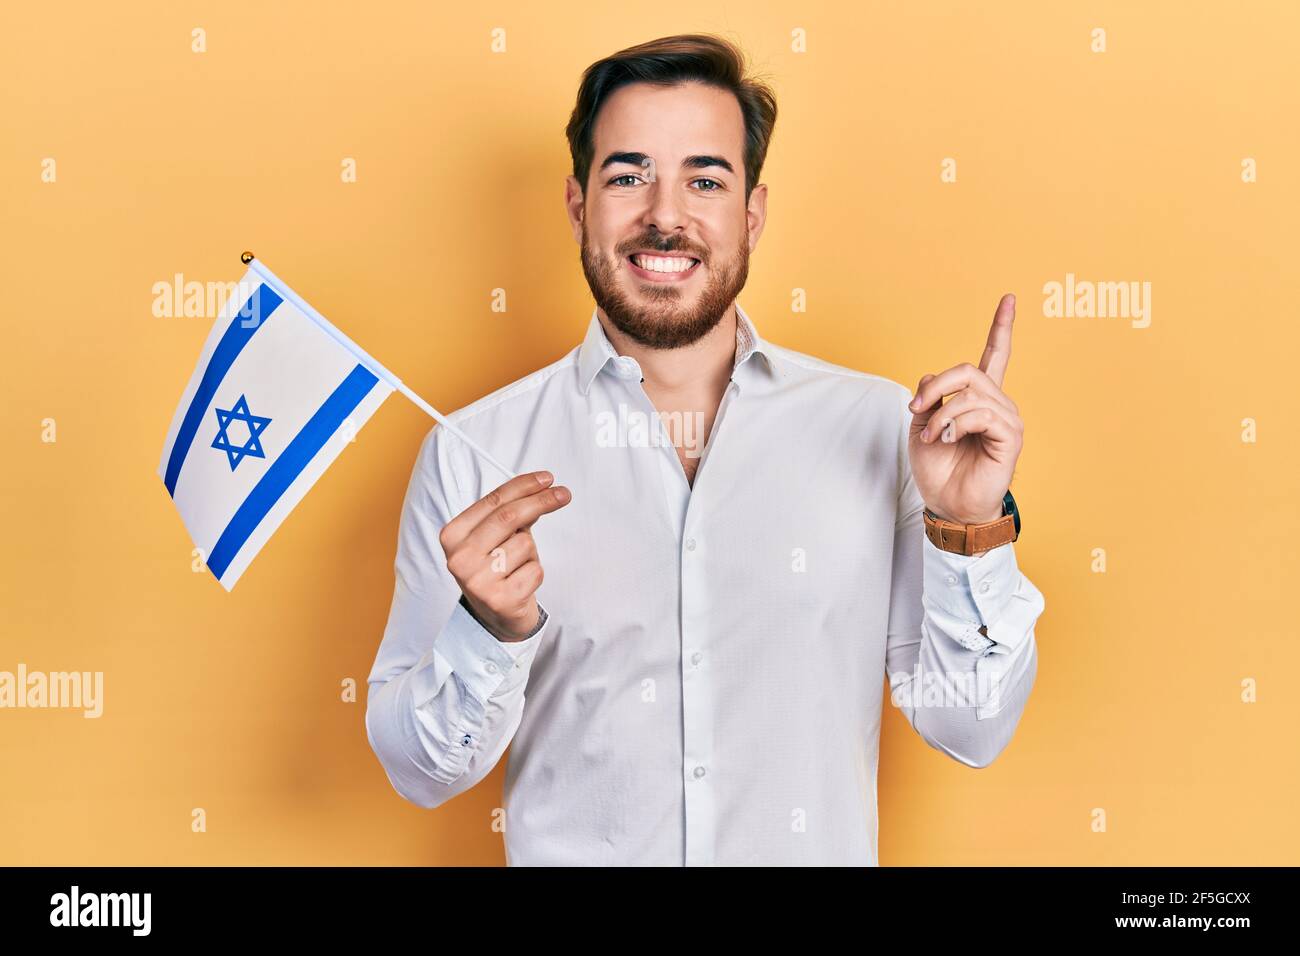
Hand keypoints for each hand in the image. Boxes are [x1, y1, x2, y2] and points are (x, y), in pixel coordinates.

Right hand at [439, 471, 571, 640]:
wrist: (496, 617)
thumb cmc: (499, 568)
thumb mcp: (498, 537)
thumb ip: (513, 513)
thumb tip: (545, 488)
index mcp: (453, 535)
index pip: (493, 501)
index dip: (523, 486)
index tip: (548, 478)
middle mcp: (459, 558)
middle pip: (509, 517)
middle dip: (541, 501)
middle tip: (564, 494)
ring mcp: (476, 581)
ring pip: (524, 544)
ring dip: (531, 553)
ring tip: (517, 567)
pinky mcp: (499, 600)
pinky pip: (534, 570)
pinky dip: (535, 573)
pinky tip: (521, 584)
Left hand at [907, 293, 1023, 525]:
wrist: (948, 505)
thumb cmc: (938, 470)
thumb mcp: (922, 426)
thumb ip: (928, 398)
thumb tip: (932, 377)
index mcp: (979, 399)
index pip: (994, 356)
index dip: (1001, 327)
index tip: (1009, 299)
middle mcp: (997, 403)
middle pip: (968, 370)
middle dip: (937, 387)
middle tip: (917, 408)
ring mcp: (1006, 419)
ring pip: (971, 393)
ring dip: (942, 414)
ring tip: (935, 436)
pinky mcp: (1010, 436)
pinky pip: (982, 413)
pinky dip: (956, 423)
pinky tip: (949, 439)